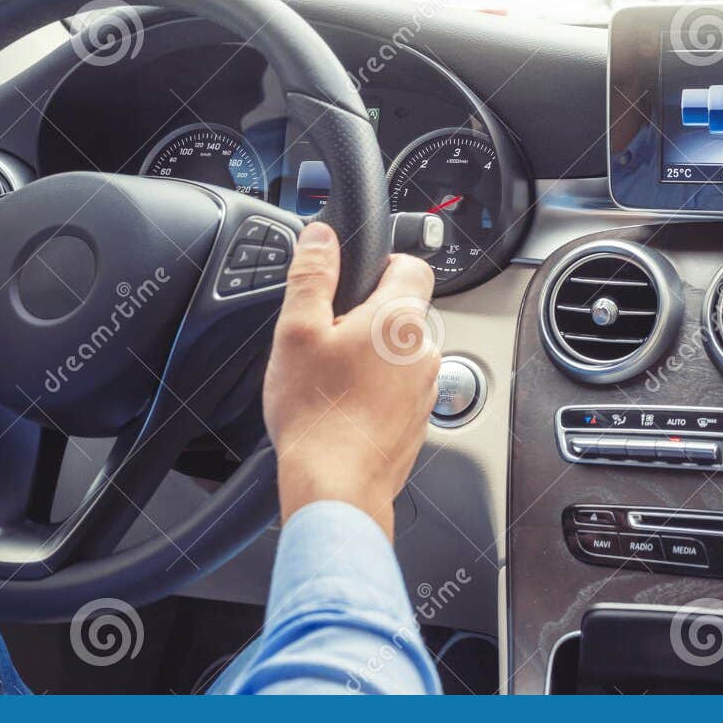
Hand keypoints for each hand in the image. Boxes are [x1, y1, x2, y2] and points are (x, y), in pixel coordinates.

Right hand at [262, 222, 440, 537]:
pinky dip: (377, 392)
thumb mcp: (298, 331)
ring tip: (333, 378)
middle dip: (369, 317)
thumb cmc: (316, 413)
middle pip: (403, 313)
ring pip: (400, 354)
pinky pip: (399, 391)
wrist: (335, 486)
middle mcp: (424, 351)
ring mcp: (424, 389)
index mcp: (399, 319)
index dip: (384, 262)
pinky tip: (344, 407)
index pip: (413, 265)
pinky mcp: (417, 421)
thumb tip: (321, 236)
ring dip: (373, 357)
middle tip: (328, 337)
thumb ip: (312, 275)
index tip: (358, 276)